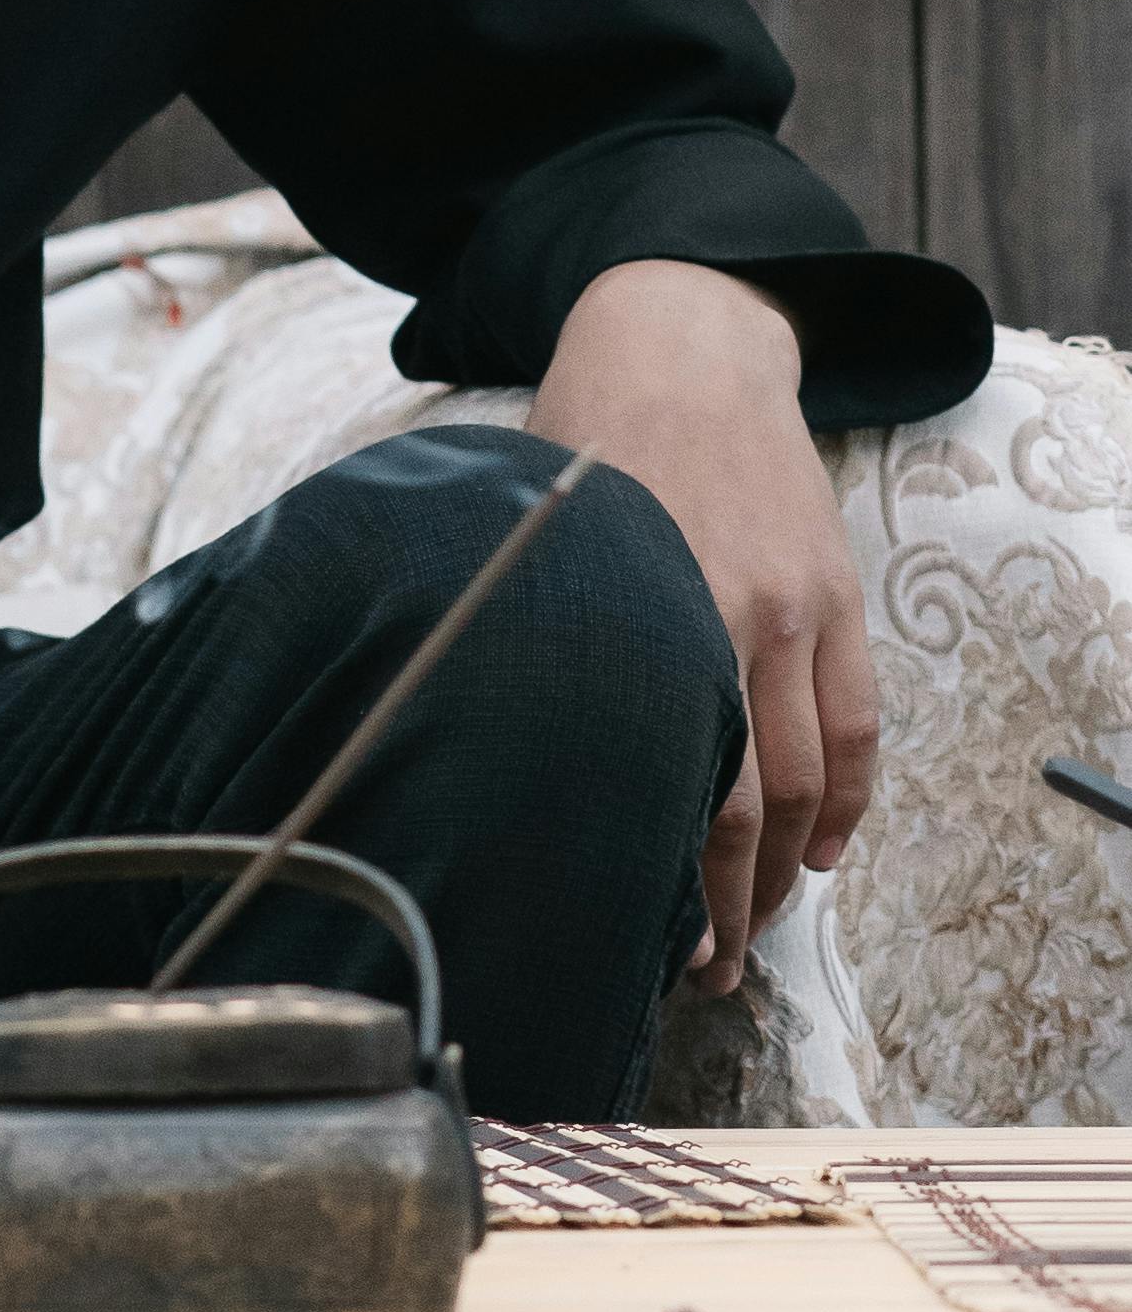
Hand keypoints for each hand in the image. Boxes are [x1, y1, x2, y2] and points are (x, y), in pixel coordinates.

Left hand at [527, 258, 877, 992]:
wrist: (683, 338)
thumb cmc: (580, 431)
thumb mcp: (526, 521)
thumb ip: (516, 620)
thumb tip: (453, 731)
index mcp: (634, 607)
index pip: (655, 777)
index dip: (647, 872)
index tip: (626, 940)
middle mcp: (723, 615)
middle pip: (738, 802)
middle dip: (720, 905)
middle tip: (697, 973)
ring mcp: (794, 608)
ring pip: (804, 782)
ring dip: (781, 877)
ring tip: (749, 938)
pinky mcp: (835, 594)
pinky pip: (858, 726)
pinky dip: (848, 805)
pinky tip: (819, 856)